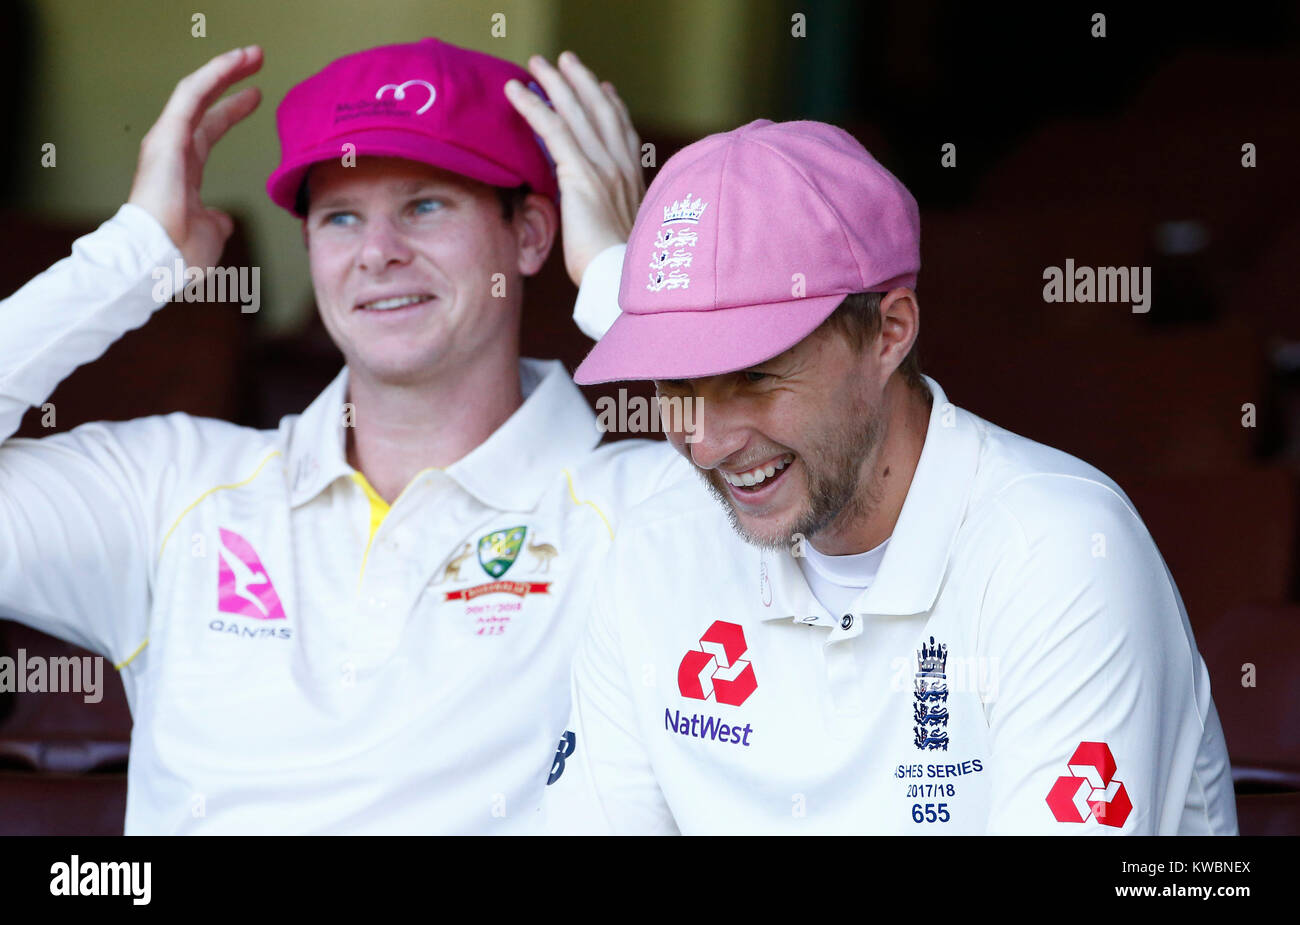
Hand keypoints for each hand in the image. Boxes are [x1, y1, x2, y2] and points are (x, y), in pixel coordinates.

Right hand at [128, 46, 262, 270]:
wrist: (158, 257)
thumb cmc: (180, 252)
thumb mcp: (210, 232)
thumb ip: (217, 219)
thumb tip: (223, 219)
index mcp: (183, 171)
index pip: (209, 131)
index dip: (231, 111)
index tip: (256, 96)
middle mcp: (173, 151)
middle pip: (204, 106)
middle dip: (230, 83)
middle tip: (256, 62)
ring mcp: (167, 141)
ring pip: (197, 93)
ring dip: (224, 69)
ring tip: (252, 53)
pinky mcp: (166, 135)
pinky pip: (191, 96)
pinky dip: (213, 76)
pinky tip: (233, 62)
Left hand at [505, 51, 644, 287]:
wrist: (625, 280)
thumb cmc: (623, 274)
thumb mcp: (625, 243)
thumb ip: (614, 224)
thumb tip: (604, 229)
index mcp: (637, 184)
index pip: (625, 135)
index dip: (615, 107)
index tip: (607, 89)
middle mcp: (623, 169)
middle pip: (603, 111)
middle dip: (584, 82)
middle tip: (567, 61)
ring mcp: (604, 169)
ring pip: (577, 112)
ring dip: (556, 82)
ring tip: (538, 63)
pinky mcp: (581, 175)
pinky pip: (552, 129)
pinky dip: (533, 105)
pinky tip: (515, 90)